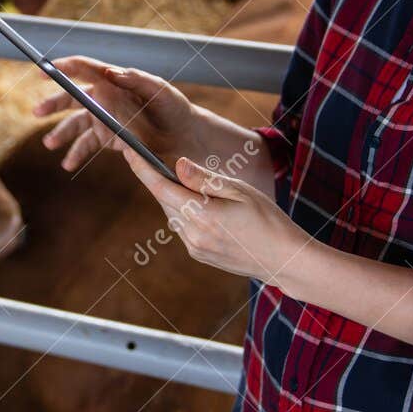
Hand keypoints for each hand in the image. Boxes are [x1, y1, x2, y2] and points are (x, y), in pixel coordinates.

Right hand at [35, 56, 203, 173]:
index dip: (64, 68)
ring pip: (75, 124)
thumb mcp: (160, 90)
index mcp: (114, 81)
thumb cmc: (174, 108)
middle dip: (53, 103)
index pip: (85, 69)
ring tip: (49, 143)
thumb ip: (136, 79)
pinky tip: (68, 163)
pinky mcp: (108, 140)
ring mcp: (104, 120)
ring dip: (60, 133)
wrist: (185, 138)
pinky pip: (86, 145)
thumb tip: (110, 71)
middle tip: (37, 111)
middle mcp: (105, 99)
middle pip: (72, 97)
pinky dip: (75, 154)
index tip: (46, 70)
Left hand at [115, 143, 312, 283]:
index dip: (142, 168)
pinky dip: (187, 214)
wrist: (283, 259)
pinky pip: (183, 228)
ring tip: (202, 190)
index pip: (161, 187)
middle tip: (174, 165)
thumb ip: (204, 179)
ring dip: (178, 199)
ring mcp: (195, 247)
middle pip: (165, 200)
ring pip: (173, 215)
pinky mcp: (199, 255)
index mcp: (202, 214)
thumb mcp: (240, 190)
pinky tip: (208, 210)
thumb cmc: (267, 220)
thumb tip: (178, 165)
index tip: (129, 152)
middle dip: (165, 181)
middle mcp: (193, 234)